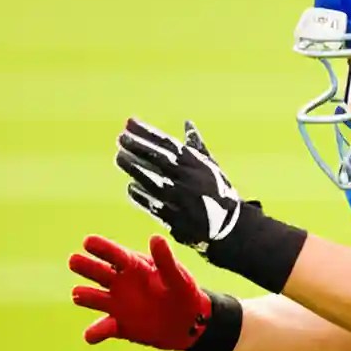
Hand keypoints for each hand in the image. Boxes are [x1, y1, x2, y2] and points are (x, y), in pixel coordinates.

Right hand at [69, 234, 210, 349]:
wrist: (188, 323)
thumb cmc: (183, 293)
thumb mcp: (178, 277)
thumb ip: (166, 261)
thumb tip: (155, 238)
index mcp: (134, 266)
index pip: (115, 254)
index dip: (102, 248)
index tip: (88, 242)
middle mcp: (120, 283)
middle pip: (98, 272)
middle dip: (86, 266)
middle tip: (74, 260)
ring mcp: (117, 304)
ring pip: (94, 298)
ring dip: (85, 296)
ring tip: (78, 294)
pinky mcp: (119, 326)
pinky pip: (103, 329)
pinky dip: (96, 332)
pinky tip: (91, 336)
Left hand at [113, 118, 308, 294]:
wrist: (231, 228)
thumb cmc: (219, 195)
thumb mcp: (211, 168)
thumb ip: (196, 147)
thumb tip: (188, 124)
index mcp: (196, 164)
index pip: (167, 144)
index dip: (147, 132)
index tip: (130, 122)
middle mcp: (188, 179)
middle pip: (158, 159)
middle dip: (137, 147)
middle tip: (121, 138)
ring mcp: (180, 198)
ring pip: (152, 180)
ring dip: (134, 168)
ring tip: (119, 157)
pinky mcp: (175, 218)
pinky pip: (153, 204)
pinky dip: (141, 195)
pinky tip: (131, 187)